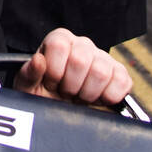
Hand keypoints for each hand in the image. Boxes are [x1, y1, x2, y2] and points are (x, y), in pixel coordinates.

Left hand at [14, 28, 131, 106]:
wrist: (63, 111)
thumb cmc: (44, 96)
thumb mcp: (29, 87)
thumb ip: (29, 74)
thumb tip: (39, 60)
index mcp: (60, 40)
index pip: (59, 46)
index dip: (54, 71)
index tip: (52, 83)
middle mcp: (83, 44)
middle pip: (81, 60)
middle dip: (70, 86)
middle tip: (66, 93)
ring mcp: (104, 58)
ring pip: (102, 72)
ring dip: (88, 93)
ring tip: (80, 96)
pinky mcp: (120, 74)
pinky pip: (122, 82)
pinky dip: (108, 97)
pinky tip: (96, 99)